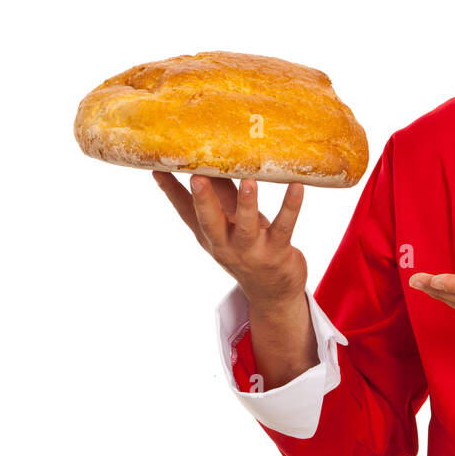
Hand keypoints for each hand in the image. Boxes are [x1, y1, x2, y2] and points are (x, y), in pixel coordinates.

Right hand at [152, 171, 307, 308]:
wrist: (271, 293)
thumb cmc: (247, 248)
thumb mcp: (229, 225)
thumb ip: (221, 195)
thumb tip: (210, 162)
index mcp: (210, 236)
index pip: (185, 212)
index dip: (171, 191)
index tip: (157, 168)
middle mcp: (225, 245)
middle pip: (209, 222)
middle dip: (203, 200)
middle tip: (197, 177)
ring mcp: (251, 251)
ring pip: (247, 226)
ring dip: (248, 204)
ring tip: (250, 182)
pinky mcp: (277, 252)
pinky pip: (284, 227)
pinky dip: (291, 206)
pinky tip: (297, 186)